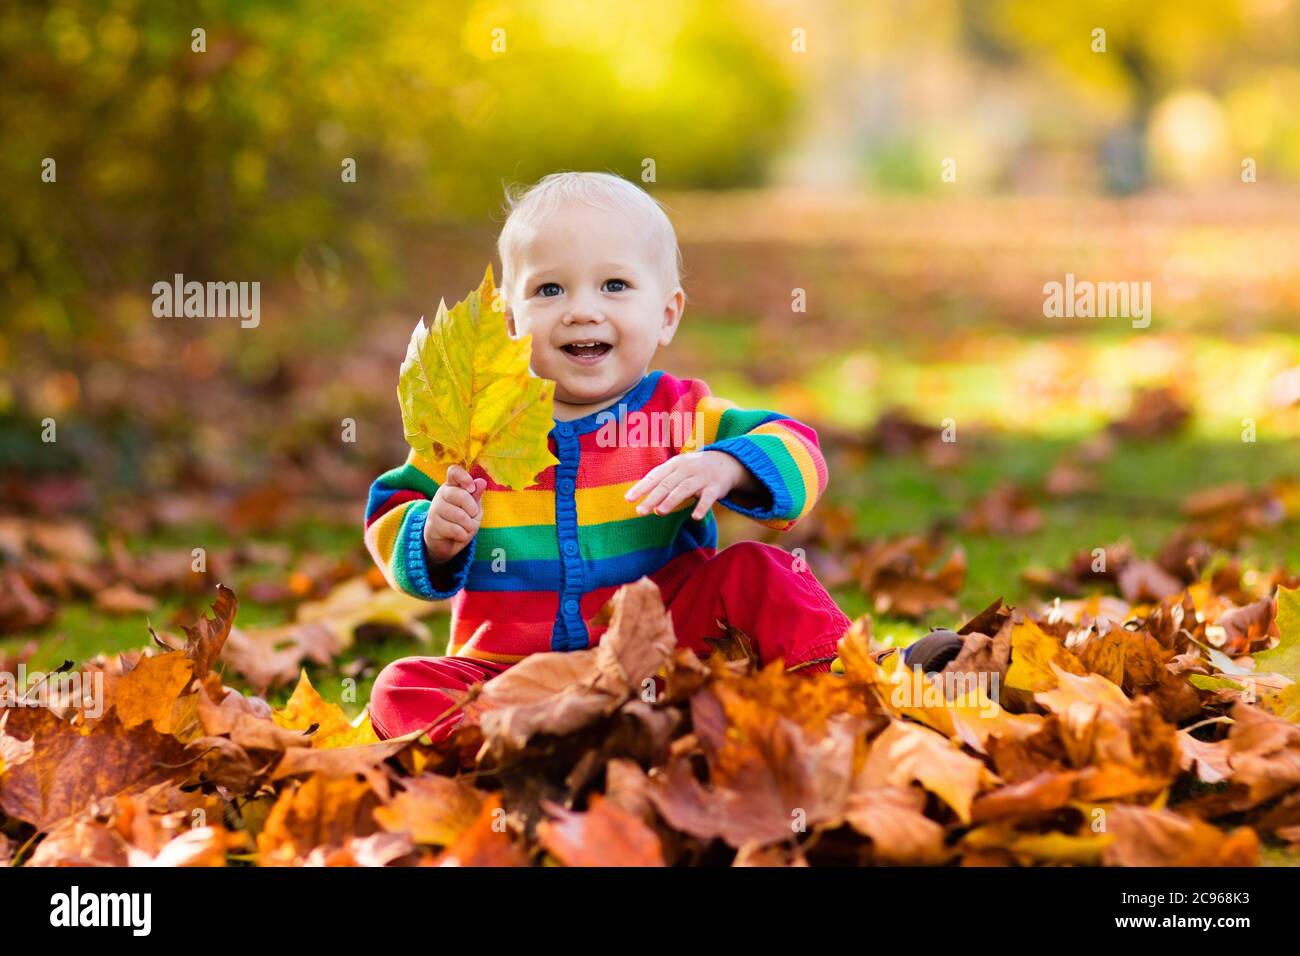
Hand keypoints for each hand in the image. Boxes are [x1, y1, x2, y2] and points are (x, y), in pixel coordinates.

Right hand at [423, 464, 487, 563]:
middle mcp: (441, 495)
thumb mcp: (472, 508)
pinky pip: (455, 530)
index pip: (454, 472)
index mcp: (452, 486)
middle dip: (472, 509)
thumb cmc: (461, 521)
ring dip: (469, 526)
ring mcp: (435, 510)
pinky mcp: (432, 525)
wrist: (446, 542)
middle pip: (460, 495)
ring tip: (466, 528)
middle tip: (472, 516)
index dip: (464, 477)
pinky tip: (458, 536)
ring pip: (459, 515)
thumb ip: (476, 495)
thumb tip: (482, 481)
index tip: (471, 488)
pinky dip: (463, 535)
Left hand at [624, 450, 752, 520]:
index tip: (628, 499)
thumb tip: (644, 501)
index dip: (641, 487)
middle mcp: (686, 469)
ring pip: (684, 489)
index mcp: (674, 464)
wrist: (727, 461)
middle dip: (652, 498)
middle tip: (640, 512)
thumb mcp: (678, 469)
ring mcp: (701, 477)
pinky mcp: (716, 486)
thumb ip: (663, 482)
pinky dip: (702, 507)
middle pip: (667, 484)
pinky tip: (695, 517)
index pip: (654, 476)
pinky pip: (708, 497)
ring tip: (659, 512)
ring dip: (671, 501)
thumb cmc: (695, 469)